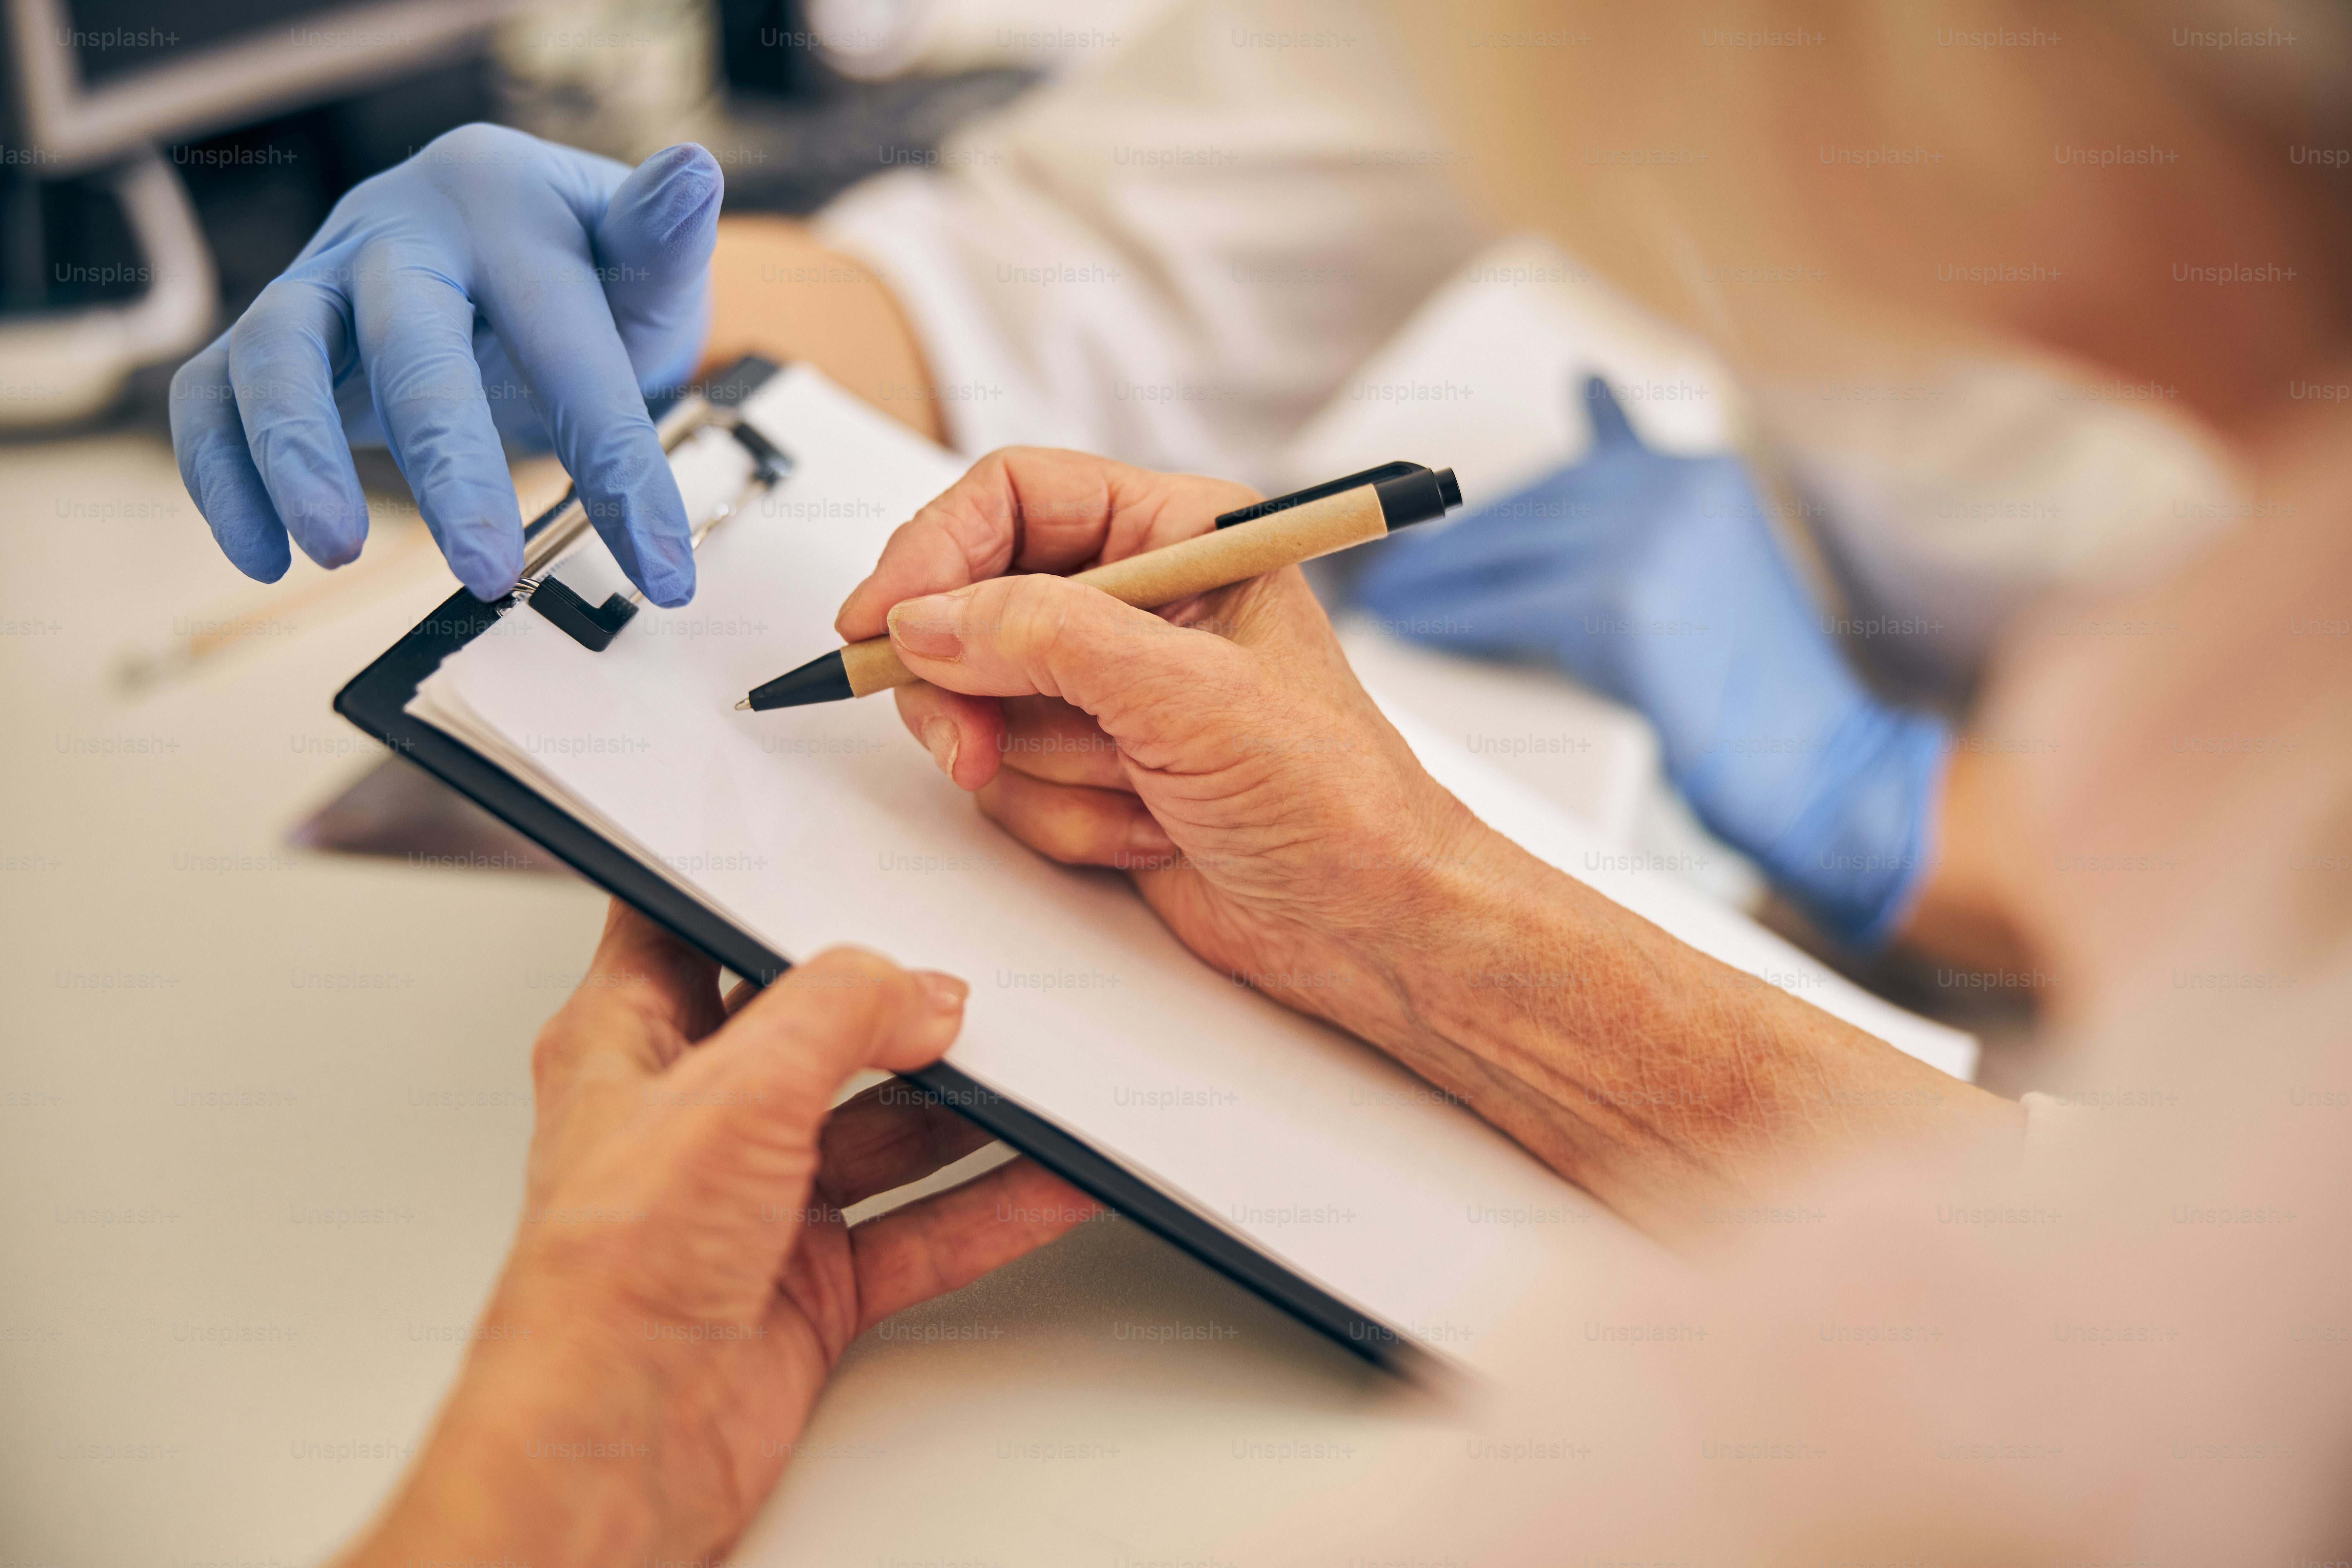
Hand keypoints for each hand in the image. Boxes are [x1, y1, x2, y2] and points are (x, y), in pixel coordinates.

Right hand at [172, 124, 720, 604]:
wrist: (503, 243)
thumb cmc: (589, 270)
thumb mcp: (643, 259)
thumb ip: (664, 237)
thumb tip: (696, 169)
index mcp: (502, 205)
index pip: (569, 349)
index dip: (619, 470)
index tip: (663, 576)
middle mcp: (396, 229)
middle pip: (410, 343)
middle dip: (448, 464)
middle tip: (485, 573)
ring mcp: (318, 279)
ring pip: (277, 356)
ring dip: (298, 457)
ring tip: (335, 553)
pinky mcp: (266, 334)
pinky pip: (213, 396)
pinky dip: (222, 474)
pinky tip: (266, 557)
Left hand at [340, 900, 1095, 1567]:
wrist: (615, 1449)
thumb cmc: (610, 1279)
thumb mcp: (733, 1089)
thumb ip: (840, 1011)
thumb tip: (920, 989)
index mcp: (630, 1043)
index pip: (692, 931)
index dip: (757, 891)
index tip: (842, 861)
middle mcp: (694, 1118)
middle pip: (817, 1035)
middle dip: (902, 1010)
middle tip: (981, 977)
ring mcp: (758, 1203)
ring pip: (885, 1133)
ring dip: (967, 1109)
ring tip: (1043, 1071)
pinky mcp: (811, 1284)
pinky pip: (922, 1227)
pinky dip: (991, 1205)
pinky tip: (1051, 1178)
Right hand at [833, 446, 1505, 1056]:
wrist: (1363, 921)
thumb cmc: (1334, 797)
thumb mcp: (1190, 694)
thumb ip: (1049, 638)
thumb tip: (932, 622)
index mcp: (1181, 535)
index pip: (1015, 496)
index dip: (935, 552)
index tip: (883, 619)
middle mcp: (1137, 602)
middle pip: (972, 604)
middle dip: (975, 688)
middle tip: (976, 743)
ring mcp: (1106, 691)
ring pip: (978, 703)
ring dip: (1042, 770)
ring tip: (1131, 792)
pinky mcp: (1089, 767)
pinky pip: (1006, 779)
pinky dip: (1063, 819)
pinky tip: (1141, 831)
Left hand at [1352, 377, 1948, 948]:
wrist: (1819, 770)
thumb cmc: (1757, 691)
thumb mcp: (1709, 558)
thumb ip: (1647, 487)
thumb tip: (1582, 380)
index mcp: (1700, 471)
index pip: (1570, 471)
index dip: (1498, 507)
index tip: (1436, 511)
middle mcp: (1673, 489)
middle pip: (1525, 511)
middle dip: (1457, 547)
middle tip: (1397, 576)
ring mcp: (1646, 543)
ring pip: (1502, 555)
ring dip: (1434, 583)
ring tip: (1388, 605)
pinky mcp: (1617, 608)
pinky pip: (1501, 610)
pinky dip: (1447, 623)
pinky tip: (1407, 630)